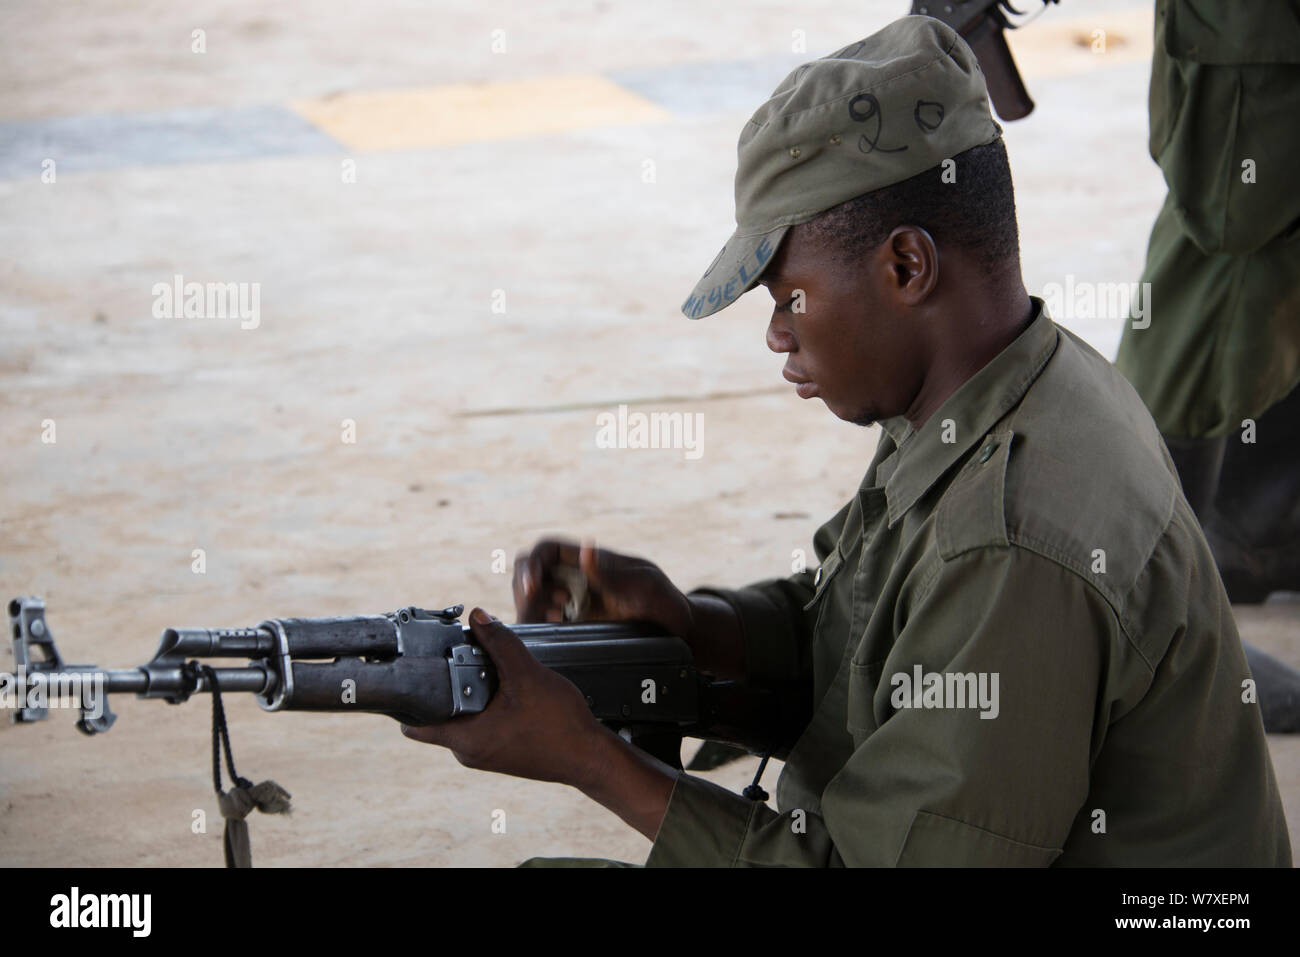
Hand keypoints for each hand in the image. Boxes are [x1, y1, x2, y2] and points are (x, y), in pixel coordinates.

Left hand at [400, 607, 606, 787]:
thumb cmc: (560, 726)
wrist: (591, 757)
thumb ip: (500, 643)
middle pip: (439, 713)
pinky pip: (480, 722)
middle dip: (446, 684)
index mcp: (466, 739)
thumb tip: (478, 617)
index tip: (415, 668)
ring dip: (469, 691)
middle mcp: (469, 750)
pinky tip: (506, 685)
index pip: (413, 725)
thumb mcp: (527, 675)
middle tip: (459, 655)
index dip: (408, 695)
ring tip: (487, 667)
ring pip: (462, 715)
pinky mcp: (500, 749)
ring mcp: (485, 752)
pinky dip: (486, 702)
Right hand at [512, 538, 693, 638]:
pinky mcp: (574, 626)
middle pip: (530, 572)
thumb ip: (612, 573)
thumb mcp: (644, 585)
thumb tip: (585, 550)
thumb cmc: (664, 602)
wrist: (677, 633)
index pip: (546, 550)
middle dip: (526, 586)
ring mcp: (573, 602)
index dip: (533, 563)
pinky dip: (537, 623)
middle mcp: (576, 579)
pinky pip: (542, 621)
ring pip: (531, 598)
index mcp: (590, 561)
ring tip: (557, 616)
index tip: (535, 585)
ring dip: (531, 605)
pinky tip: (556, 626)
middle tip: (547, 605)